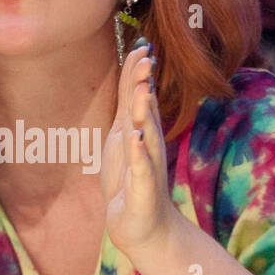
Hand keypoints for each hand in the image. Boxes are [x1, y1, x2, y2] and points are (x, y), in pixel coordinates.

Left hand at [100, 43, 172, 257]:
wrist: (145, 228)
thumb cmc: (132, 183)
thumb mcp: (126, 142)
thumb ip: (130, 112)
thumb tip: (135, 82)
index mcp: (140, 131)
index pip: (139, 97)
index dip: (138, 73)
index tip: (140, 46)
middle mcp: (148, 144)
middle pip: (145, 109)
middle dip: (144, 83)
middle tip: (145, 56)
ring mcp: (147, 165)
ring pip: (146, 135)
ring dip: (145, 113)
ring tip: (143, 91)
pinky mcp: (143, 188)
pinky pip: (141, 169)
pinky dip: (138, 154)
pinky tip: (136, 140)